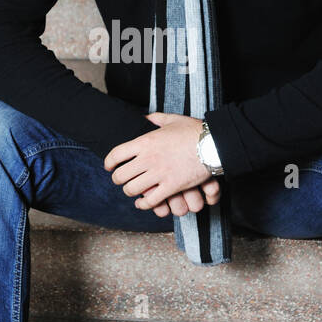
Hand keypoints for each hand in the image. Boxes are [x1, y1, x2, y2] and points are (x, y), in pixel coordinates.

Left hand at [103, 112, 221, 214]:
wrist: (213, 143)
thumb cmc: (195, 131)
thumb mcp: (173, 119)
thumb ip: (157, 118)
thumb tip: (146, 118)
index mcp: (146, 141)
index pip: (116, 154)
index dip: (108, 162)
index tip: (108, 166)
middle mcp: (149, 158)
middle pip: (121, 175)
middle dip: (118, 179)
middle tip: (120, 180)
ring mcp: (159, 173)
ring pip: (132, 189)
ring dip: (130, 191)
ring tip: (132, 191)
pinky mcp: (171, 186)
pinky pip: (151, 201)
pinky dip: (144, 204)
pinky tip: (143, 203)